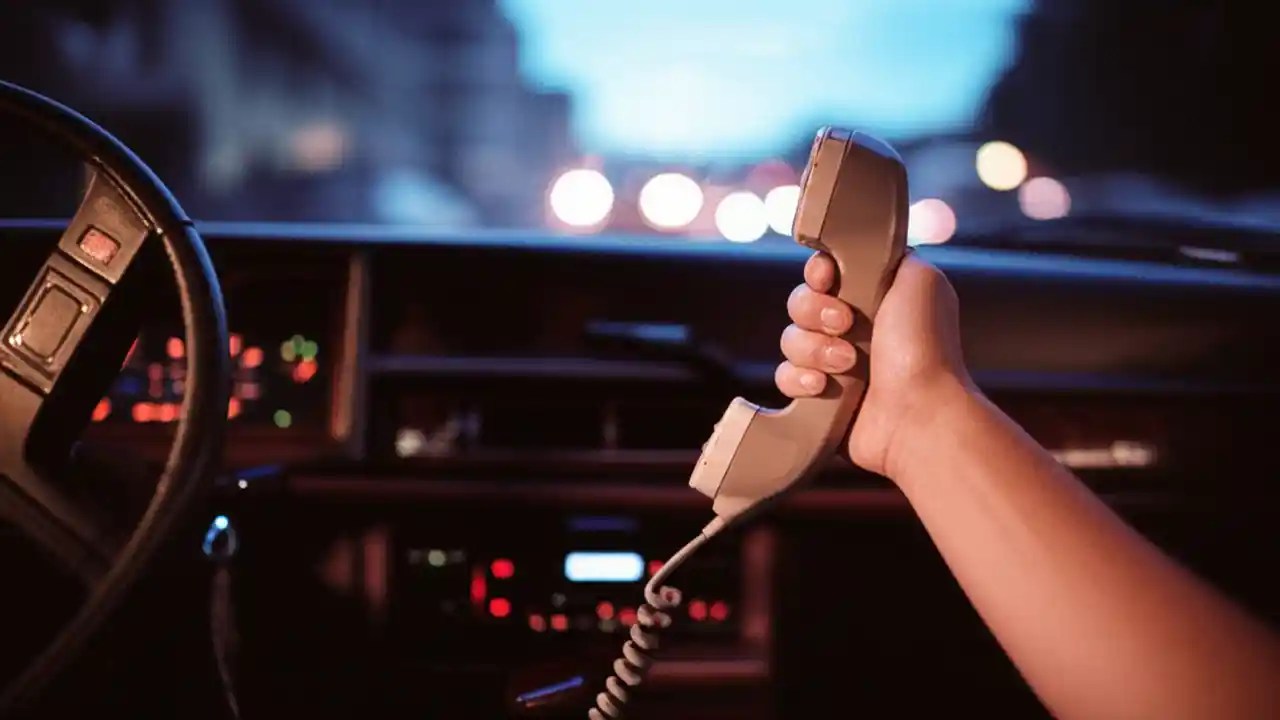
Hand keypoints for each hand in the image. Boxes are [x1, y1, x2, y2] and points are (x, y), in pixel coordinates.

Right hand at [774, 251, 972, 478]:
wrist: (919, 412)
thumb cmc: (925, 347)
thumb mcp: (921, 279)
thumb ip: (893, 254)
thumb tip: (866, 251)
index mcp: (873, 297)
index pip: (824, 272)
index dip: (818, 272)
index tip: (827, 277)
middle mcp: (851, 328)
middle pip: (800, 303)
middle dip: (814, 310)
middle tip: (845, 324)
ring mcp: (833, 364)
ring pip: (790, 339)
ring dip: (814, 348)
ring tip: (846, 363)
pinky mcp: (818, 397)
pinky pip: (785, 377)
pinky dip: (799, 378)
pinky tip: (822, 387)